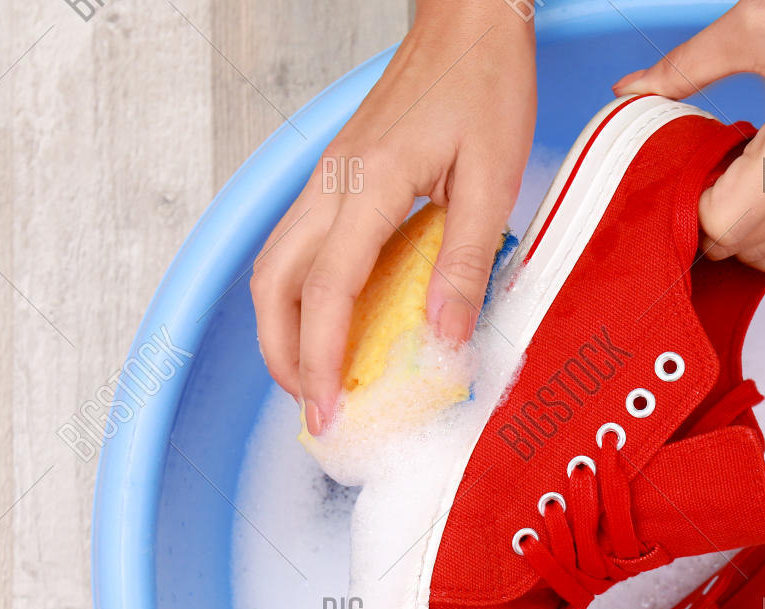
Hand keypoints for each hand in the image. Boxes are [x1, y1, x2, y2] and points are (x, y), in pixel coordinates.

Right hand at [251, 0, 535, 433]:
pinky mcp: (332, 177)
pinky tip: (329, 322)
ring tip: (316, 377)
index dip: (321, 361)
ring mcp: (324, 178)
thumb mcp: (492, 176)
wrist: (467, 21)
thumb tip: (443, 338)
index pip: (327, 290)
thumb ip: (465, 261)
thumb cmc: (484, 84)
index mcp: (370, 183)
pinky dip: (298, 298)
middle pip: (272, 285)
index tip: (327, 413)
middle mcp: (331, 182)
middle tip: (316, 408)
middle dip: (283, 357)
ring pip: (272, 267)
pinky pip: (294, 247)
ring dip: (282, 330)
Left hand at [614, 0, 764, 279]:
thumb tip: (632, 90)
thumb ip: (686, 68)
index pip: (720, 224)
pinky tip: (760, 201)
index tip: (676, 165)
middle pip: (740, 247)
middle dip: (705, 216)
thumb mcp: (756, 24)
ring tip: (729, 177)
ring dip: (738, 231)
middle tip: (695, 168)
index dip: (686, 201)